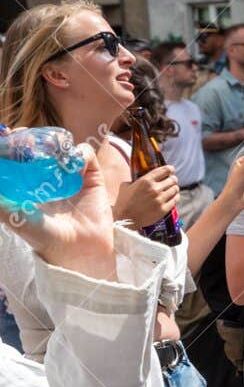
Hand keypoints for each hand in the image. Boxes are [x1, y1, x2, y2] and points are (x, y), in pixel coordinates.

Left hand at [2, 134, 116, 279]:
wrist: (79, 250)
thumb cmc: (44, 238)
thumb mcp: (13, 216)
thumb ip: (2, 201)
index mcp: (27, 184)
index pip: (18, 156)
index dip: (12, 143)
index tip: (8, 137)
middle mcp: (48, 176)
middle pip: (39, 146)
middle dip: (32, 138)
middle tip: (26, 139)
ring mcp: (70, 175)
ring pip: (62, 145)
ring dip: (55, 142)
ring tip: (50, 150)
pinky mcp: (91, 176)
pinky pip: (85, 154)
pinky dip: (79, 154)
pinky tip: (73, 167)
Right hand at [112, 163, 179, 226]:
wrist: (125, 220)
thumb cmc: (124, 202)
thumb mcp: (125, 186)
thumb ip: (135, 180)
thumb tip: (140, 177)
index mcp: (146, 181)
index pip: (165, 170)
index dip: (170, 169)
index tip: (171, 170)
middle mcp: (155, 189)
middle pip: (172, 180)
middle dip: (172, 179)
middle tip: (171, 180)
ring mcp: (160, 200)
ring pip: (175, 189)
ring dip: (174, 188)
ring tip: (172, 188)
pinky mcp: (164, 209)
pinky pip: (175, 200)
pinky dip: (175, 197)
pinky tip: (173, 196)